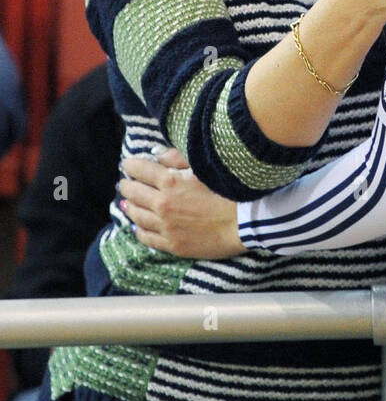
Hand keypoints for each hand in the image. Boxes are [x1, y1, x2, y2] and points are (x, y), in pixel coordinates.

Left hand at [119, 149, 243, 258]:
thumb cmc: (229, 191)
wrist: (245, 223)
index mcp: (169, 182)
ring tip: (126, 202)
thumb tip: (158, 156)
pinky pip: (147, 237)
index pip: (139, 169)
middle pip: (133, 192)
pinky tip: (136, 226)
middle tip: (125, 183)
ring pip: (136, 215)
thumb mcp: (205, 167)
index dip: (131, 165)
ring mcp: (165, 226)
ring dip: (129, 206)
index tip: (128, 164)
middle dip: (127, 185)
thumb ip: (179, 158)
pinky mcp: (172, 244)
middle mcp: (162, 204)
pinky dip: (138, 230)